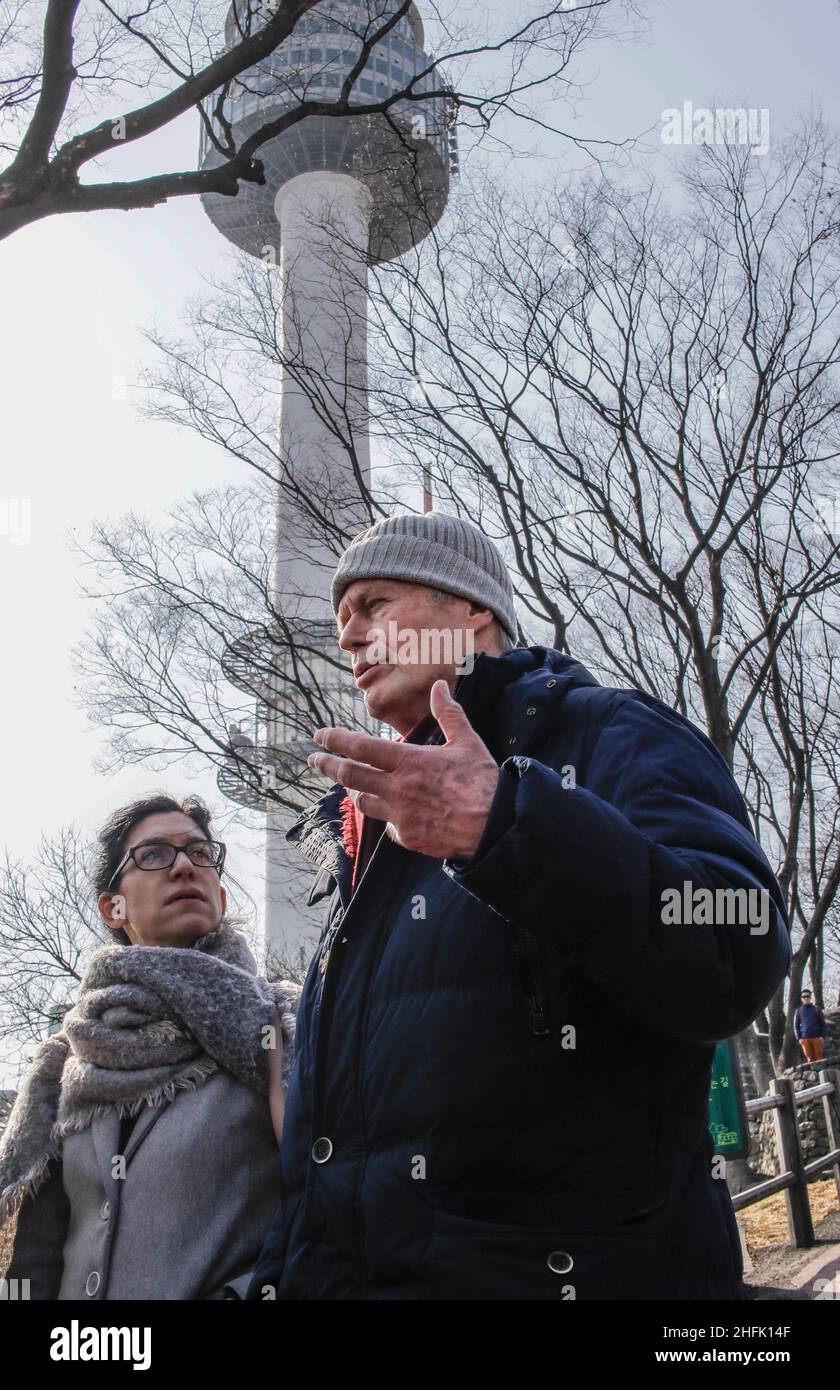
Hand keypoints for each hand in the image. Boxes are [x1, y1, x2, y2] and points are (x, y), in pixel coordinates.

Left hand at [307, 678, 499, 860]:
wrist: (496, 826)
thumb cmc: (482, 781)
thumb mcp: (467, 742)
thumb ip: (448, 713)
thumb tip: (439, 686)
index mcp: (409, 761)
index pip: (360, 747)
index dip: (335, 740)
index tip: (319, 736)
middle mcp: (397, 788)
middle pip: (349, 775)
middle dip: (326, 765)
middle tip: (314, 759)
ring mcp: (400, 815)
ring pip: (364, 802)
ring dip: (356, 791)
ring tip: (353, 784)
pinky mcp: (407, 837)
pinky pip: (388, 826)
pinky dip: (387, 817)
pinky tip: (394, 814)